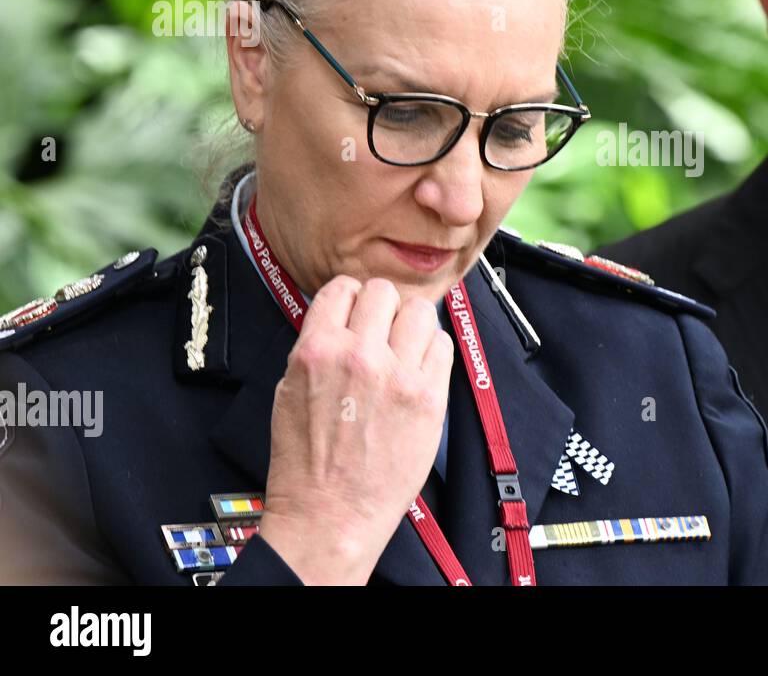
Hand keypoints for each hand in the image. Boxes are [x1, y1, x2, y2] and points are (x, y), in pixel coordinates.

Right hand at [256, 276, 453, 584]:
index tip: (356, 310)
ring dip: (411, 325)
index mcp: (317, 351)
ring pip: (420, 311)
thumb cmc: (307, 463)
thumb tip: (341, 319)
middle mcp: (359, 356)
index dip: (350, 297)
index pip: (342, 288)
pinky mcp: (430, 397)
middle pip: (384, 293)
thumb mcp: (288, 391)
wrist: (331, 513)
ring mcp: (399, 375)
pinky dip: (434, 350)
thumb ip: (316, 348)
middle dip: (381, 308)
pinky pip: (443, 346)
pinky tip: (420, 368)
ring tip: (404, 348)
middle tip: (381, 330)